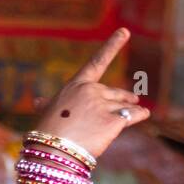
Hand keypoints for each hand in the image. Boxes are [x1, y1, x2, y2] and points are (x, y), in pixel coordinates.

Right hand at [31, 28, 150, 159]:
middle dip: (124, 97)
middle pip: (113, 93)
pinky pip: (132, 116)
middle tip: (134, 98)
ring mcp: (103, 105)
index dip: (112, 45)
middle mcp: (91, 91)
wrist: (54, 151)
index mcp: (77, 85)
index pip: (97, 62)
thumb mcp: (48, 112)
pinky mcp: (113, 121)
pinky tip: (145, 114)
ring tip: (141, 109)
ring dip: (133, 106)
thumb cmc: (49, 133)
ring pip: (124, 105)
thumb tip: (39, 103)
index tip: (125, 32)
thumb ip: (50, 104)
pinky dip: (139, 115)